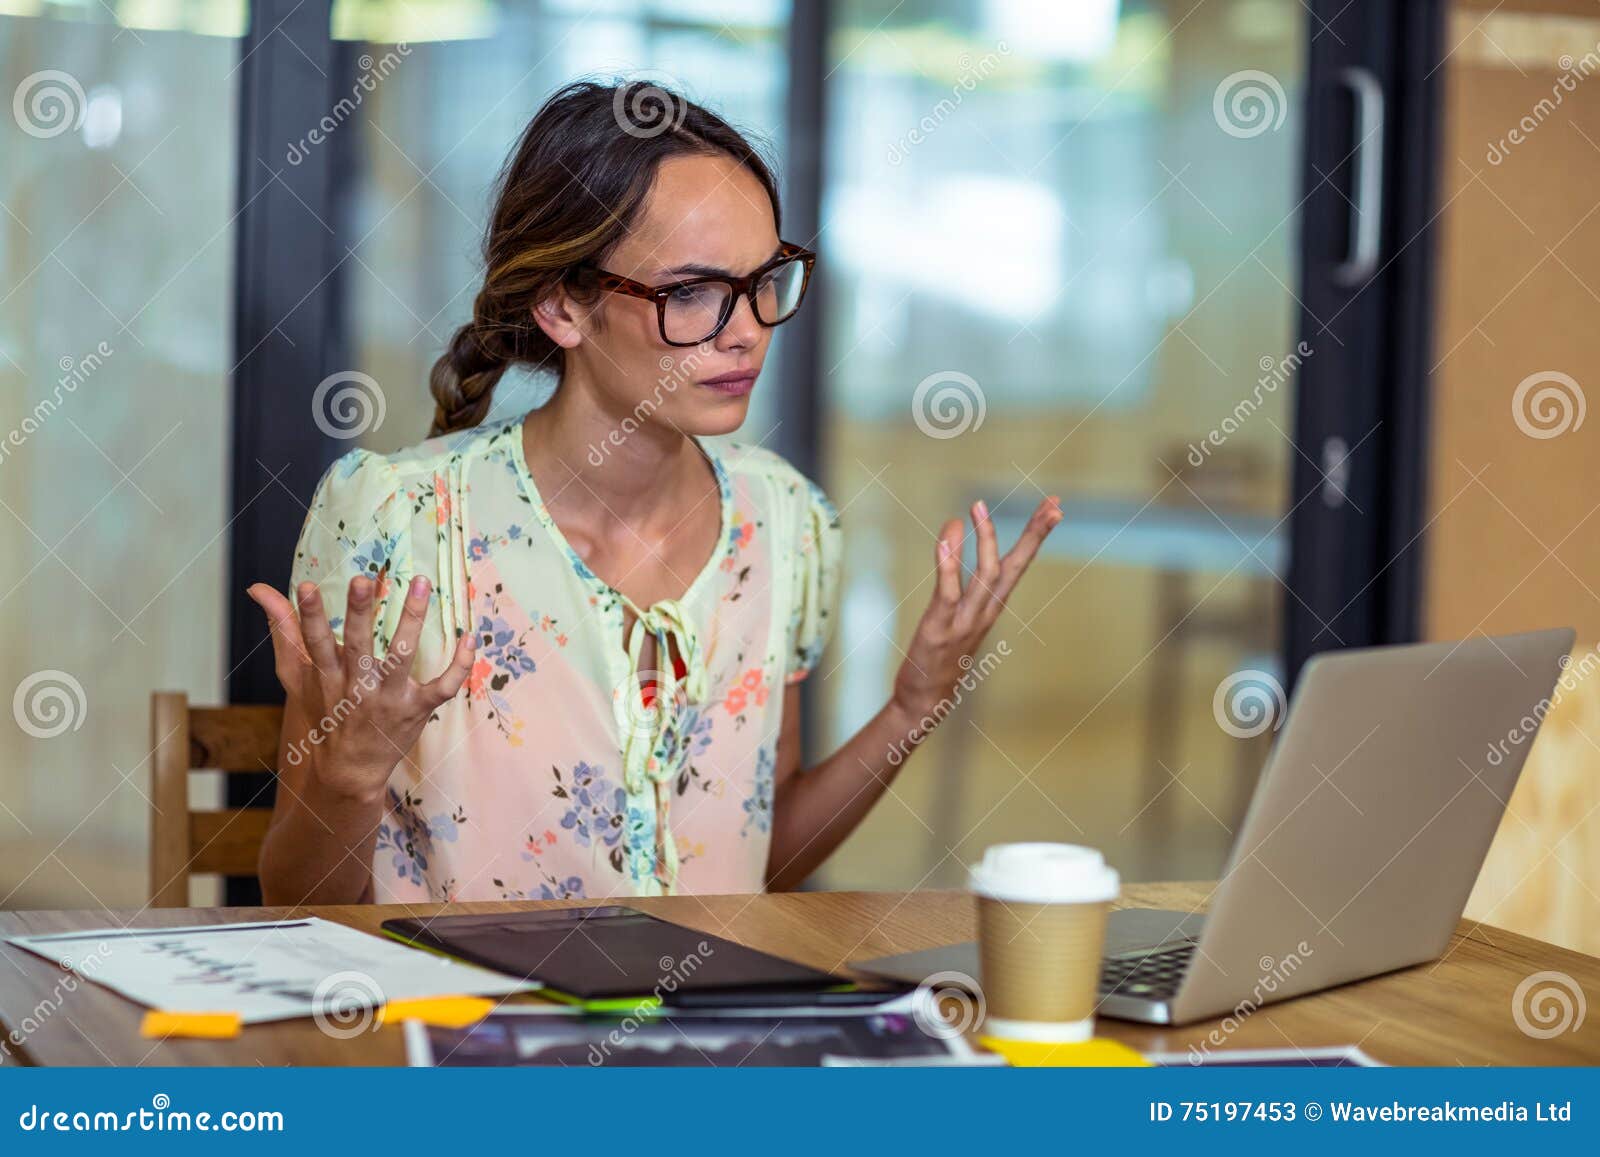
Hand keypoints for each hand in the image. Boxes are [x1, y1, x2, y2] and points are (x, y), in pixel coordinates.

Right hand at [247, 574, 476, 802]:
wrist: (349, 771)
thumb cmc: (324, 713)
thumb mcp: (296, 676)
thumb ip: (283, 629)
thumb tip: (259, 587)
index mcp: (327, 676)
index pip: (314, 642)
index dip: (310, 615)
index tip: (308, 586)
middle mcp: (357, 686)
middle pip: (357, 646)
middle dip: (359, 613)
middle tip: (364, 579)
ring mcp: (389, 698)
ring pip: (401, 656)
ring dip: (412, 619)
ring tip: (421, 584)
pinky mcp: (418, 708)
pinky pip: (444, 686)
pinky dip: (460, 665)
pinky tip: (470, 638)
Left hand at [890, 496, 1061, 729]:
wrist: (926, 700)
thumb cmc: (941, 656)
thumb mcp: (960, 617)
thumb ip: (962, 585)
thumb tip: (955, 546)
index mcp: (992, 606)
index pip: (1019, 564)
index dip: (1036, 535)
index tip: (1055, 506)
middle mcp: (985, 612)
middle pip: (1016, 567)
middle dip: (1034, 534)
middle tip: (1052, 504)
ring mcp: (965, 621)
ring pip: (985, 577)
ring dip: (985, 539)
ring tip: (978, 506)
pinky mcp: (939, 628)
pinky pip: (947, 592)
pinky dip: (948, 564)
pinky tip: (947, 537)